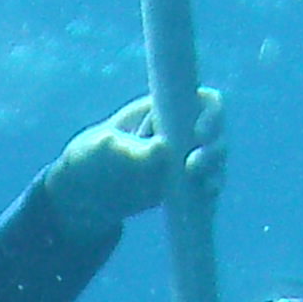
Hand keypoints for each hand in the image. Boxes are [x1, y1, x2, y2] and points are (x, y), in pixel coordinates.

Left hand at [44, 87, 225, 236]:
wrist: (87, 191)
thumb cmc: (92, 157)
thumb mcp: (103, 149)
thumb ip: (131, 148)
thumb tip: (163, 148)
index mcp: (166, 108)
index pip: (203, 101)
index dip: (210, 114)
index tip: (197, 134)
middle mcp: (183, 130)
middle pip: (215, 134)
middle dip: (212, 149)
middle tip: (192, 166)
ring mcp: (187, 158)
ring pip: (215, 162)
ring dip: (213, 173)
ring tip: (202, 187)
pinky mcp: (186, 185)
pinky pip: (206, 188)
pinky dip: (208, 194)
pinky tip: (204, 200)